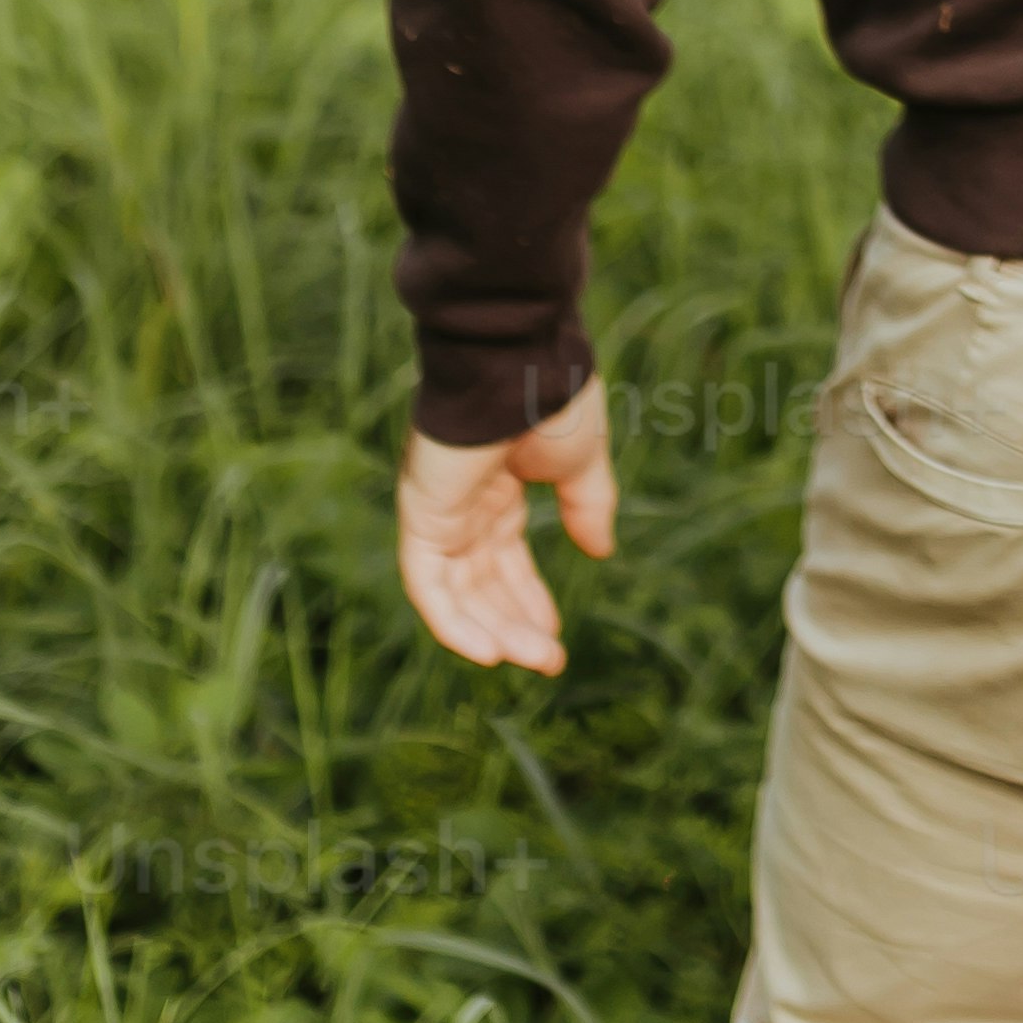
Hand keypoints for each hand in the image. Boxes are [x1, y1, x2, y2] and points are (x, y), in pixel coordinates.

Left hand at [396, 378, 616, 673]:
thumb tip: (601, 552)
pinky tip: (488, 652)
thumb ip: (588, 507)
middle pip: (481, 581)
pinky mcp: (420, 515)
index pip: (504, 557)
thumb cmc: (552, 397)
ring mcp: (439, 510)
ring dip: (491, 631)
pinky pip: (426, 584)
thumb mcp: (582, 462)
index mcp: (497, 485)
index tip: (553, 635)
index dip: (527, 598)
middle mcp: (463, 503)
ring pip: (456, 591)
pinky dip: (451, 622)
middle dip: (514, 623)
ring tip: (531, 661)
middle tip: (548, 662)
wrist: (518, 360)